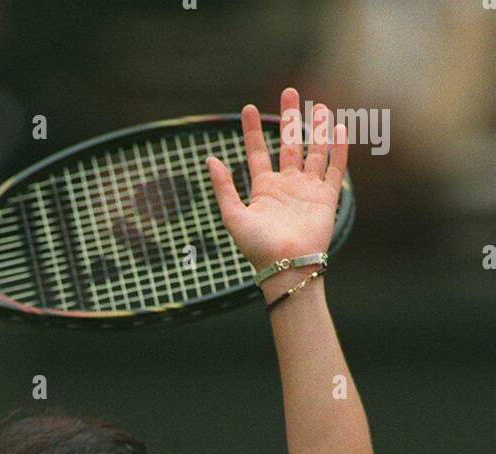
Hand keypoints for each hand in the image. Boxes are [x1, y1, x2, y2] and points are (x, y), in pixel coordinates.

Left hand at [206, 88, 347, 274]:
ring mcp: (308, 190)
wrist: (286, 266)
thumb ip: (223, 188)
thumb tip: (209, 159)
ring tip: (318, 106)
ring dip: (317, 129)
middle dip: (289, 118)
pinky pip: (334, 169)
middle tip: (290, 90)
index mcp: (263, 189)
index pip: (257, 152)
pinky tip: (339, 128)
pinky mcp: (327, 198)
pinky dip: (338, 150)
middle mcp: (287, 185)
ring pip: (314, 152)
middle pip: (289, 144)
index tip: (248, 108)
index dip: (252, 131)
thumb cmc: (258, 247)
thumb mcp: (233, 216)